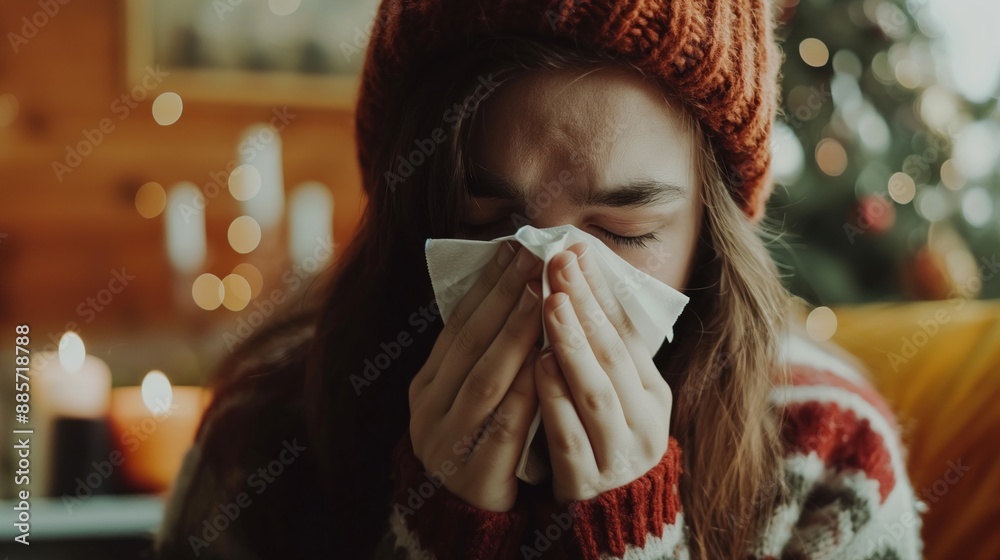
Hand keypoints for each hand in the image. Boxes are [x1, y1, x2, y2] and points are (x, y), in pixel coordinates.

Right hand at [408, 241, 543, 511]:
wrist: (461, 517)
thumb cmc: (478, 443)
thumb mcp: (469, 396)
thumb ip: (484, 354)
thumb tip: (516, 287)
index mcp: (427, 384)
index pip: (458, 324)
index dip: (486, 285)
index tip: (514, 246)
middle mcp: (429, 408)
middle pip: (469, 343)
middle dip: (503, 297)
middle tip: (533, 257)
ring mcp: (446, 441)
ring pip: (485, 380)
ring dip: (514, 335)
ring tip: (542, 296)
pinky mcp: (473, 473)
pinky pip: (503, 427)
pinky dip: (525, 393)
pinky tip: (546, 363)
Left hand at [534, 242, 673, 503]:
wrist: (616, 521)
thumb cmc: (607, 442)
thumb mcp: (619, 396)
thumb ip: (606, 352)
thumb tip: (581, 280)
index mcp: (652, 394)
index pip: (626, 334)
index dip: (600, 291)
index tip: (575, 251)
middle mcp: (643, 422)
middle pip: (612, 356)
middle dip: (583, 306)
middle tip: (559, 263)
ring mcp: (618, 454)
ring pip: (596, 393)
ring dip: (572, 345)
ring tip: (549, 304)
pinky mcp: (588, 483)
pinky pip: (571, 437)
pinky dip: (554, 400)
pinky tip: (538, 367)